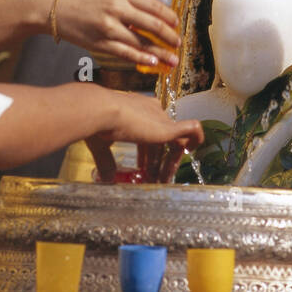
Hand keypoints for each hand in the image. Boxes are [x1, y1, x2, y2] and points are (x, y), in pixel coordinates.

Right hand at [51, 0, 179, 67]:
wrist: (52, 6)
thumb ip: (131, 3)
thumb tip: (155, 16)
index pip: (155, 6)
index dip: (171, 18)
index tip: (178, 26)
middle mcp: (117, 8)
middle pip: (153, 24)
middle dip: (170, 37)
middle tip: (179, 44)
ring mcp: (107, 27)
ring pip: (141, 42)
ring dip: (161, 52)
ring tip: (172, 60)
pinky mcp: (98, 43)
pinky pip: (125, 53)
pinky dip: (141, 58)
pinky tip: (153, 63)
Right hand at [87, 94, 203, 182]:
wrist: (101, 110)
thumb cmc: (96, 122)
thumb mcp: (102, 144)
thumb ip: (106, 161)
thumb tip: (106, 179)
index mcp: (136, 110)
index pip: (148, 133)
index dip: (147, 153)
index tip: (142, 168)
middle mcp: (151, 111)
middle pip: (161, 139)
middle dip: (157, 162)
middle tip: (153, 179)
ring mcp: (161, 118)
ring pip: (174, 141)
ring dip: (169, 163)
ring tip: (162, 181)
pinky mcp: (167, 127)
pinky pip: (191, 130)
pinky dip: (195, 139)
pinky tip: (192, 151)